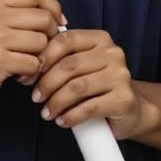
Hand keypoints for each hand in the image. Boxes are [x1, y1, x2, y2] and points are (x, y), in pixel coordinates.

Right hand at [0, 0, 64, 116]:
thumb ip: (20, 14)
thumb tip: (58, 16)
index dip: (54, 7)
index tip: (58, 22)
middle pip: (44, 18)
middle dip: (51, 37)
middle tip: (41, 51)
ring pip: (41, 42)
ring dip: (40, 59)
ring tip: (26, 65)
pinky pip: (33, 63)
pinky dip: (31, 73)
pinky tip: (19, 76)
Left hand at [29, 28, 150, 139]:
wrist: (131, 109)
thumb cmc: (99, 86)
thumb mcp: (83, 65)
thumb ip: (62, 59)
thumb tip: (29, 67)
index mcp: (100, 39)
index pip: (66, 39)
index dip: (44, 56)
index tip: (31, 73)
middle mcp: (113, 53)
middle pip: (70, 65)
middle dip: (47, 83)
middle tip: (36, 97)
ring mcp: (121, 75)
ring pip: (77, 87)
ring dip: (56, 102)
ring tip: (47, 113)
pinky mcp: (124, 99)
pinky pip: (89, 108)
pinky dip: (71, 116)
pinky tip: (62, 121)